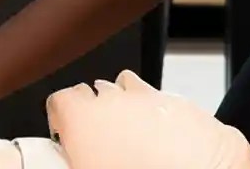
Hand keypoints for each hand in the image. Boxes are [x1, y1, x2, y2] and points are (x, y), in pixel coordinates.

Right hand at [46, 70, 249, 168]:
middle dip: (100, 112)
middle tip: (106, 144)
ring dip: (132, 107)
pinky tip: (172, 146)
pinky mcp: (189, 107)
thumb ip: (72, 162)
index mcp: (84, 118)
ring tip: (138, 140)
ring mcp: (155, 99)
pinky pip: (170, 104)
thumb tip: (69, 165)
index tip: (67, 134)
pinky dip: (167, 119)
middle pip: (99, 91)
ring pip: (134, 89)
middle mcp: (117, 100)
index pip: (61, 99)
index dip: (63, 116)